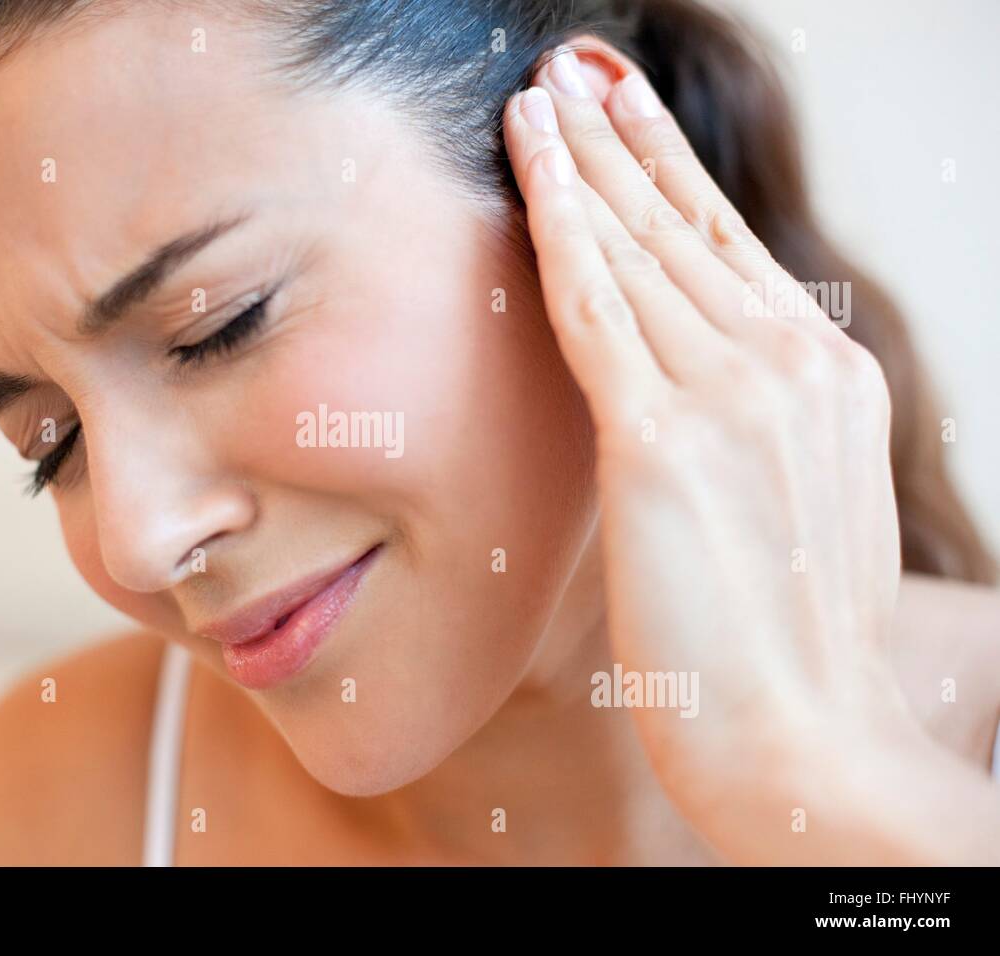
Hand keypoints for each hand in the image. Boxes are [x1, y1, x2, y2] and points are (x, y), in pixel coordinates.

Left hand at [502, 46, 999, 862]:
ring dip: (583, 165)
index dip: (670, 176)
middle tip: (577, 74)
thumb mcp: (788, 506)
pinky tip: (535, 174)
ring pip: (638, 252)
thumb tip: (691, 392)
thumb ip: (749, 430)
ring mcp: (733, 396)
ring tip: (539, 102)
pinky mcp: (664, 442)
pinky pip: (598, 312)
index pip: (729, 250)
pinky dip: (564, 231)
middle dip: (624, 143)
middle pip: (685, 229)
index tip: (625, 118)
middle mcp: (791, 365)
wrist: (804, 741)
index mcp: (823, 378)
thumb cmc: (783, 646)